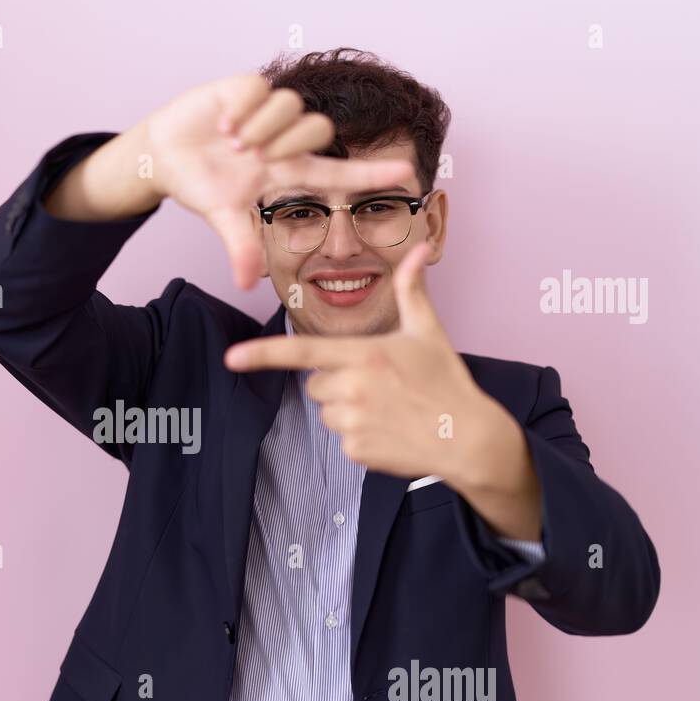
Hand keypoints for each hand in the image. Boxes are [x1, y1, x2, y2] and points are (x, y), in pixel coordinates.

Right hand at [143, 74, 411, 288]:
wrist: (164, 154)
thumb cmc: (201, 185)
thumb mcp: (222, 217)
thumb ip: (241, 246)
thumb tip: (246, 284)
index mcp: (287, 171)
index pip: (338, 172)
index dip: (371, 174)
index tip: (407, 173)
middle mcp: (284, 140)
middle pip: (319, 129)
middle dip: (288, 144)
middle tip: (253, 158)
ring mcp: (267, 113)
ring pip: (291, 106)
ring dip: (261, 127)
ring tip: (232, 143)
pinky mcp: (245, 88)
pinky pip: (260, 89)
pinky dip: (241, 108)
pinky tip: (223, 124)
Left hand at [223, 241, 519, 490]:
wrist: (468, 438)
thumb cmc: (447, 382)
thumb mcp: (428, 332)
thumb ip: (412, 291)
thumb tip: (420, 250)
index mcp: (365, 354)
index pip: (302, 351)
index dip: (263, 354)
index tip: (231, 359)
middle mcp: (353, 387)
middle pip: (315, 383)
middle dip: (338, 382)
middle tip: (380, 386)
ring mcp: (353, 422)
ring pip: (326, 411)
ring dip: (348, 410)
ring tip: (388, 409)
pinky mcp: (356, 450)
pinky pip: (341, 439)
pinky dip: (360, 436)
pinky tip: (390, 431)